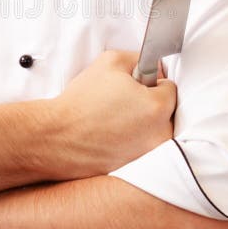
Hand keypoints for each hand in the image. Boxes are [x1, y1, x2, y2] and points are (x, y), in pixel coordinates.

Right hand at [52, 50, 175, 176]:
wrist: (57, 137)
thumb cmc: (82, 100)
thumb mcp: (110, 61)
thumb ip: (139, 59)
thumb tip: (151, 67)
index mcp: (158, 107)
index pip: (170, 88)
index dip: (151, 82)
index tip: (134, 85)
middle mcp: (159, 135)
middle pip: (166, 113)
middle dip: (150, 104)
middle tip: (122, 102)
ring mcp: (148, 156)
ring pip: (155, 132)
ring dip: (142, 125)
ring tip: (115, 120)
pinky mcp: (135, 169)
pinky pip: (140, 149)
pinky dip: (130, 142)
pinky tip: (110, 135)